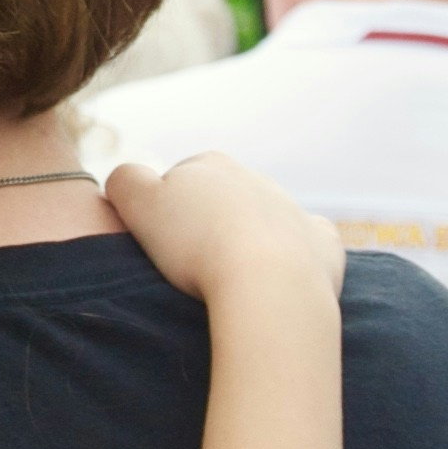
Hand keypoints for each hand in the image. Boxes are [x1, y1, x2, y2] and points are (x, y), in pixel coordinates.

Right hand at [106, 152, 341, 310]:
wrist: (268, 283)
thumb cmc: (196, 245)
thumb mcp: (138, 205)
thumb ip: (125, 181)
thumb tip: (126, 180)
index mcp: (210, 165)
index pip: (176, 183)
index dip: (164, 217)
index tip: (162, 248)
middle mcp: (255, 178)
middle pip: (221, 202)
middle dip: (208, 228)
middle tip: (192, 269)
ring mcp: (292, 209)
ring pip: (263, 223)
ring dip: (248, 245)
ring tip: (230, 283)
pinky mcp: (322, 242)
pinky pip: (306, 243)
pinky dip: (295, 257)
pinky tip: (279, 279)